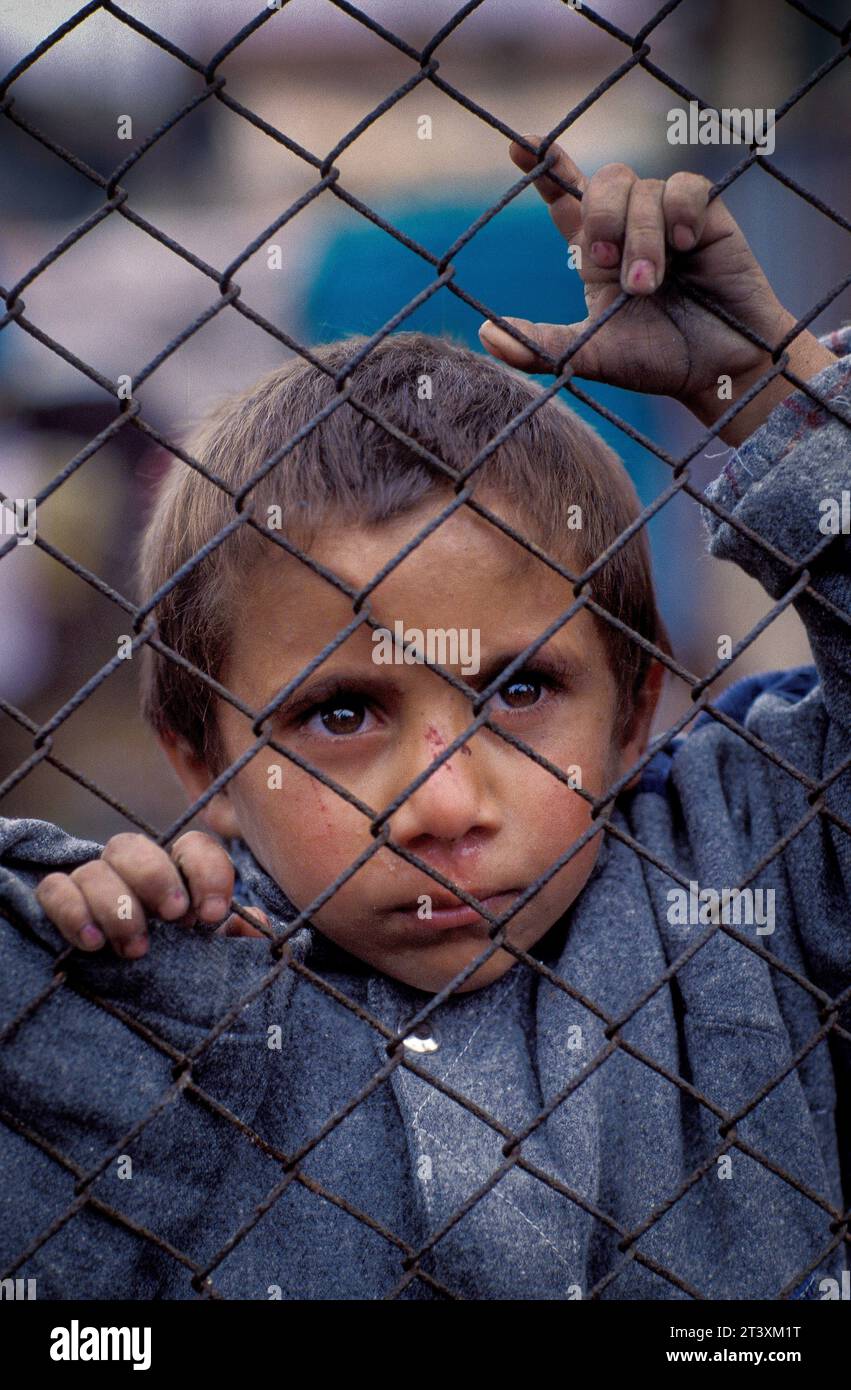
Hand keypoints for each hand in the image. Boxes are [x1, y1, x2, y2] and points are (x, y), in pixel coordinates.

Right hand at [34, 830, 268, 958]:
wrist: (141, 1002)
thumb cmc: (183, 967)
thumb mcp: (214, 956)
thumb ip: (236, 937)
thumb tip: (257, 924)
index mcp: (176, 874)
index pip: (192, 846)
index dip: (206, 872)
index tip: (211, 914)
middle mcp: (132, 871)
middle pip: (131, 844)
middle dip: (153, 877)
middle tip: (171, 917)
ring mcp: (93, 885)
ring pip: (92, 869)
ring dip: (115, 906)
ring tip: (136, 950)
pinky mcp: (61, 905)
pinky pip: (54, 890)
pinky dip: (71, 912)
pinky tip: (93, 945)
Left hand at [479, 137, 834, 443]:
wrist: (720, 369)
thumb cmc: (658, 363)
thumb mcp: (592, 357)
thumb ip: (541, 347)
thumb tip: (485, 335)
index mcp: (595, 255)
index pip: (565, 197)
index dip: (545, 166)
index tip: (519, 145)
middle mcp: (629, 228)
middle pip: (602, 183)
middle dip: (600, 220)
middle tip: (610, 264)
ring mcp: (667, 218)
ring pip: (642, 188)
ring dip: (641, 236)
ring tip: (650, 283)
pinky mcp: (707, 215)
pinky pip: (685, 186)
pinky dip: (679, 213)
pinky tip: (685, 245)